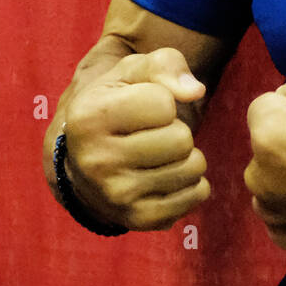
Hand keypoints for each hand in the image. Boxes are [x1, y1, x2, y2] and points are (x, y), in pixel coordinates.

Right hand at [62, 48, 209, 230]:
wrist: (87, 160)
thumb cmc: (116, 104)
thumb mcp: (131, 72)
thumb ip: (165, 65)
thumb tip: (195, 92)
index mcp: (90, 118)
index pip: (164, 104)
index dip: (162, 101)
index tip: (140, 109)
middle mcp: (97, 161)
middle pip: (182, 139)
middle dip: (176, 130)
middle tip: (151, 134)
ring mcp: (117, 196)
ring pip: (193, 167)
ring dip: (185, 156)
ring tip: (158, 154)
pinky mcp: (140, 220)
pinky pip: (198, 194)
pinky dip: (191, 182)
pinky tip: (165, 175)